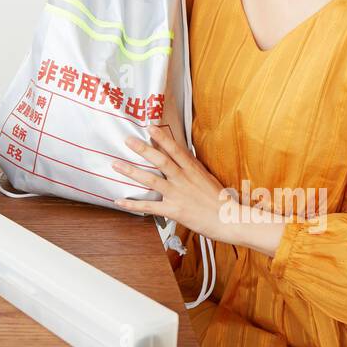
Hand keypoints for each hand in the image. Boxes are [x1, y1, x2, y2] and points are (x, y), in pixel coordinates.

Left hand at [111, 125, 233, 240]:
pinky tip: (120, 201)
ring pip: (151, 181)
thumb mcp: (207, 177)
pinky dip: (133, 205)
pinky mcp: (174, 211)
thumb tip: (181, 154)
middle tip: (128, 140)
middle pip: (161, 161)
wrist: (230, 220)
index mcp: (193, 170)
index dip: (162, 137)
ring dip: (132, 172)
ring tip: (116, 164)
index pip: (175, 149)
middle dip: (143, 149)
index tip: (150, 126)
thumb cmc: (220, 200)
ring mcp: (178, 195)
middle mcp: (183, 180)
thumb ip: (192, 166)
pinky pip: (149, 207)